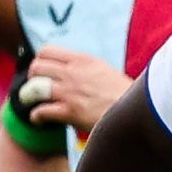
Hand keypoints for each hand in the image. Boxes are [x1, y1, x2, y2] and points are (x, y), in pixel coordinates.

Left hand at [17, 46, 131, 133]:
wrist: (143, 113)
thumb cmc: (128, 97)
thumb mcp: (107, 72)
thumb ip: (87, 69)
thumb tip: (72, 72)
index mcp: (84, 60)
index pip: (46, 51)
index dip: (40, 61)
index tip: (44, 72)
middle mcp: (74, 73)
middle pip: (36, 67)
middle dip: (32, 78)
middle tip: (37, 88)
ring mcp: (70, 92)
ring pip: (33, 88)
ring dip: (29, 97)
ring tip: (33, 103)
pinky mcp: (70, 112)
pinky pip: (41, 111)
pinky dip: (36, 116)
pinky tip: (40, 120)